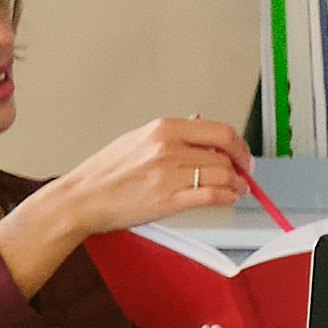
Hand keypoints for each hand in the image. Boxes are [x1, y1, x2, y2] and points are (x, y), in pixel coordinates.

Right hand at [0, 114, 252, 291]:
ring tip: (237, 189)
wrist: (81, 197)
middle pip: (225, 154)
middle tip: (246, 173)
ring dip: (237, 185)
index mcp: (163, 129)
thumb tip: (201, 128)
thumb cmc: (105, 172)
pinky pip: (213, 196)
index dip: (239, 145)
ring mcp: (170, 174)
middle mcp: (168, 148)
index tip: (242, 154)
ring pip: (223, 175)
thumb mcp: (137, 140)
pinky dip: (227, 197)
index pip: (219, 131)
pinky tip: (227, 198)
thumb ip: (171, 135)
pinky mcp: (169, 199)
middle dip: (242, 166)